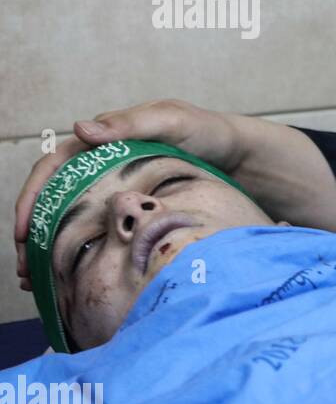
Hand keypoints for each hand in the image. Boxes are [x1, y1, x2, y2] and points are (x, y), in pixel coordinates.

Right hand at [13, 99, 335, 289]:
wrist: (243, 159)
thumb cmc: (209, 133)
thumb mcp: (175, 122)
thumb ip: (132, 124)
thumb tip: (81, 128)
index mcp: (105, 142)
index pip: (54, 167)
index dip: (33, 197)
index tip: (23, 228)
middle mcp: (104, 167)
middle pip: (54, 200)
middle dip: (33, 232)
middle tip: (24, 267)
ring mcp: (119, 190)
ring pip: (71, 220)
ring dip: (50, 249)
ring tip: (36, 282)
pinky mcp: (135, 212)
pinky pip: (100, 233)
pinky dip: (82, 254)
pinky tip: (72, 280)